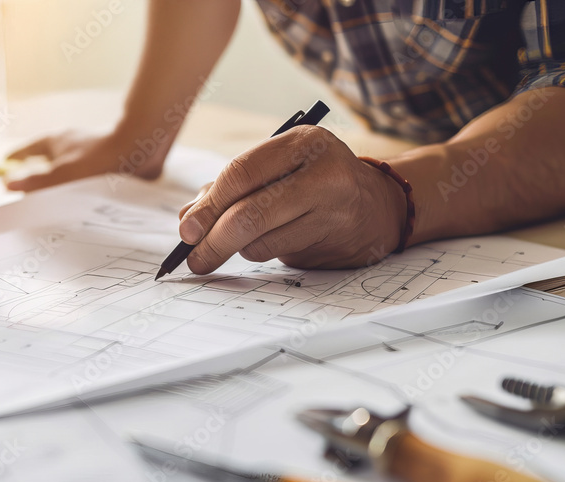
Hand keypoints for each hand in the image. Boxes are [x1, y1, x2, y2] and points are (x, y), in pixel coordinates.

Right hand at [5, 130, 163, 191]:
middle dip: (39, 172)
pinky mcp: (109, 161)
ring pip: (70, 168)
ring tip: (56, 202)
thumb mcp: (60, 175)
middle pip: (49, 159)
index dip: (17, 157)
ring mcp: (91, 151)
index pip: (29, 149)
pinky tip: (84, 202)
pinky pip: (88, 176)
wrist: (140, 149)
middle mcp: (73, 144)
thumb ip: (34, 182)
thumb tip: (7, 184)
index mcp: (56, 141)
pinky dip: (81, 187)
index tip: (7, 162)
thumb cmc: (99, 160)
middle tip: (30, 189)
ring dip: (62, 183)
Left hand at [178, 126, 407, 273]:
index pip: (241, 173)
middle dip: (214, 241)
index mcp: (303, 141)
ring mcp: (333, 210)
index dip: (209, 205)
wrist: (378, 206)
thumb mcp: (278, 168)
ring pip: (262, 241)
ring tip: (240, 243)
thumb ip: (231, 187)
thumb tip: (188, 218)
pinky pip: (280, 256)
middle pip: (250, 214)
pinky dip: (264, 254)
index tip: (186, 229)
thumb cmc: (313, 182)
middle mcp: (323, 172)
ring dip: (239, 249)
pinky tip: (275, 242)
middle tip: (195, 258)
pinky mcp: (335, 243)